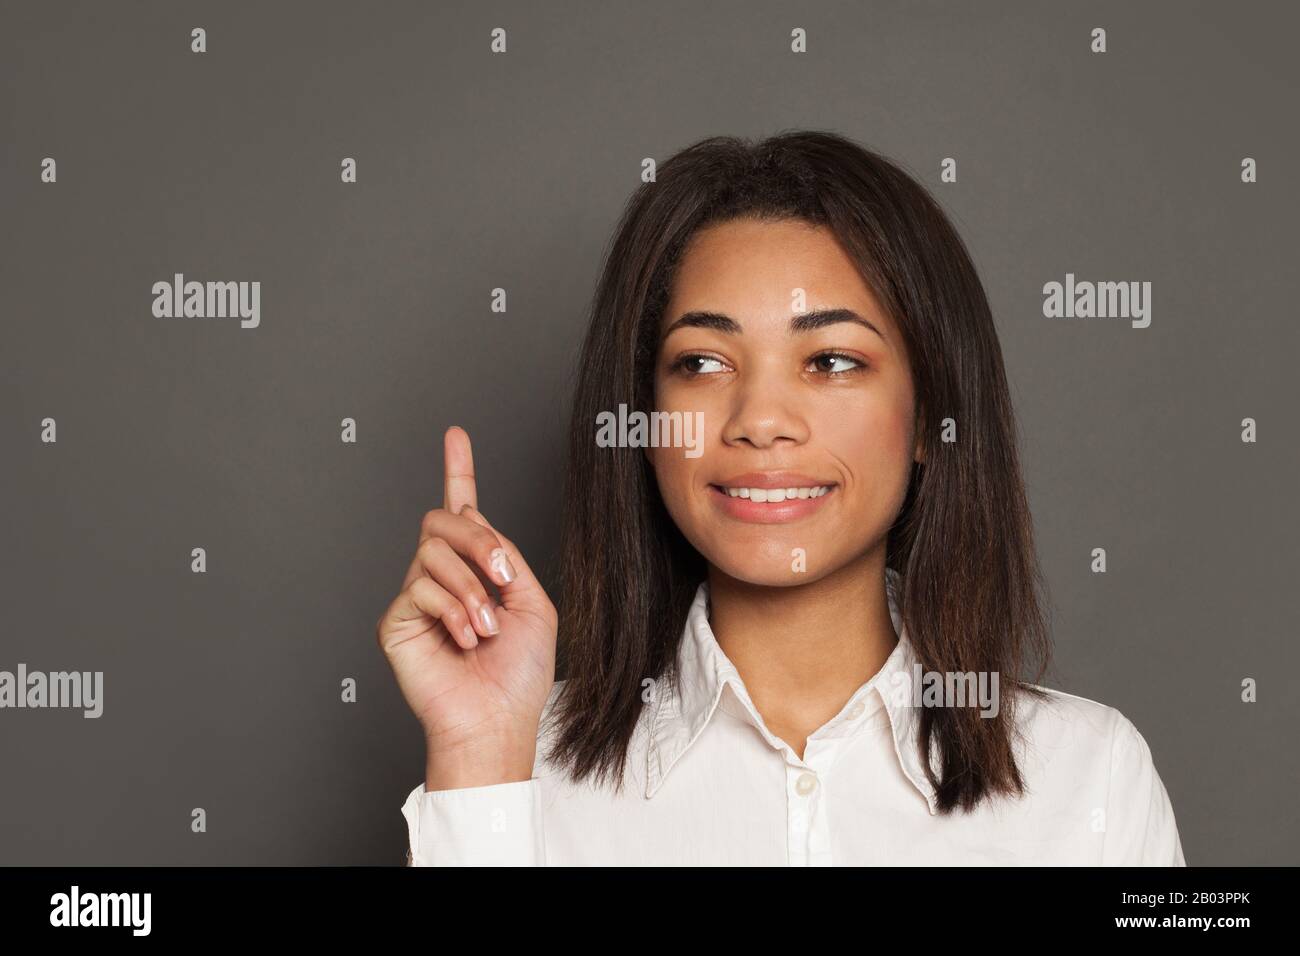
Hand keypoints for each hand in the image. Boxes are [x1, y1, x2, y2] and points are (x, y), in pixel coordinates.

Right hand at [376, 426, 557, 789]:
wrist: (496, 721)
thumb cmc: (518, 675)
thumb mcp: (533, 603)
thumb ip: (505, 555)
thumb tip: (472, 517)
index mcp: (479, 572)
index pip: (464, 513)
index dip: (459, 471)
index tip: (456, 436)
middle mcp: (444, 579)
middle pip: (444, 519)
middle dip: (479, 542)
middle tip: (503, 578)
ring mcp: (417, 598)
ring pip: (433, 550)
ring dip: (471, 589)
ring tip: (485, 628)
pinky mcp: (396, 620)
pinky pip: (419, 586)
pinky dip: (451, 610)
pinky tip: (463, 638)